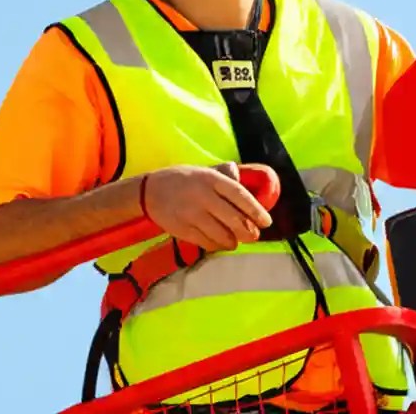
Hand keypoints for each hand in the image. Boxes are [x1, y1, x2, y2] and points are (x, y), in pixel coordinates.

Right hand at [142, 162, 273, 251]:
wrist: (149, 191)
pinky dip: (217, 246)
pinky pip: (207, 243)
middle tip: (253, 235)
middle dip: (248, 231)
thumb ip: (225, 175)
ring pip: (222, 235)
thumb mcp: (204, 170)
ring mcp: (192, 214)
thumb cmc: (182, 179)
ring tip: (235, 240)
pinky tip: (219, 243)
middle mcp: (202, 195)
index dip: (256, 210)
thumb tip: (244, 182)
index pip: (239, 195)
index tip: (266, 222)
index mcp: (211, 178)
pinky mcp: (183, 229)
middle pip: (234, 219)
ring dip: (233, 241)